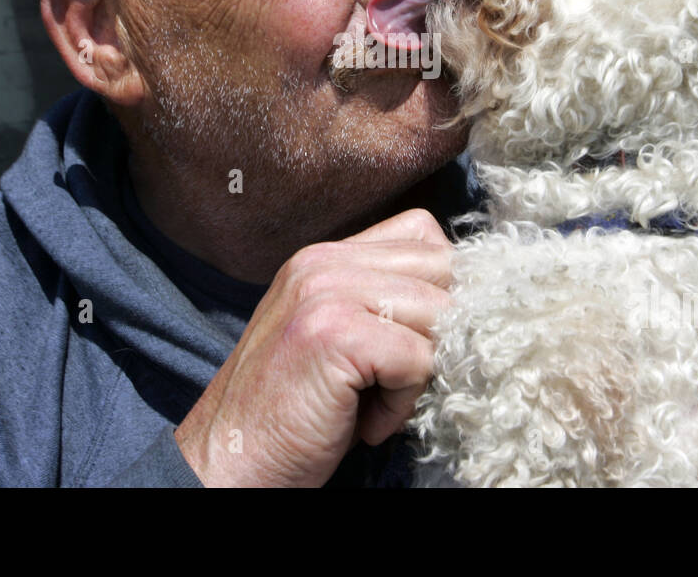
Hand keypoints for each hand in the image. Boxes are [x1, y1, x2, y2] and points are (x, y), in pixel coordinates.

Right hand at [173, 208, 452, 486]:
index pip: (424, 234)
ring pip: (440, 314)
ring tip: (373, 403)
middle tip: (396, 378)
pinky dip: (402, 405)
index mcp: (324, 256)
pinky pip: (420, 360)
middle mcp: (323, 262)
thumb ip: (382, 301)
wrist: (227, 463)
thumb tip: (471, 298)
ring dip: (421, 372)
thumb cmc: (290, 411)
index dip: (440, 288)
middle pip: (443, 268)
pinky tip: (363, 424)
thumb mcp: (333, 334)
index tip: (416, 340)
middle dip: (440, 329)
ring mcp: (326, 293)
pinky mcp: (336, 335)